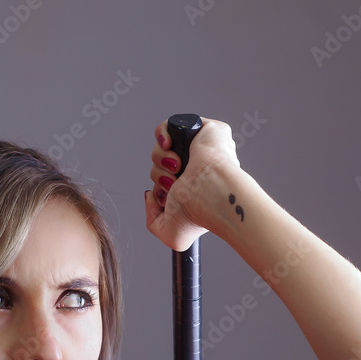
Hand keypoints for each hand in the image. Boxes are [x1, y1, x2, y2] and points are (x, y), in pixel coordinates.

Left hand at [145, 117, 240, 251]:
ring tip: (178, 167)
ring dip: (161, 159)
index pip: (164, 183)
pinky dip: (162, 135)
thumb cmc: (199, 213)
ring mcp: (201, 150)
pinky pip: (170, 125)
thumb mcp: (170, 234)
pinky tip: (168, 145)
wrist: (211, 191)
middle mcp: (197, 170)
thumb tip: (149, 195)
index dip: (160, 189)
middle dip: (159, 175)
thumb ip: (152, 222)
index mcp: (192, 190)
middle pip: (160, 166)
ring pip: (162, 148)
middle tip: (174, 183)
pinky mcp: (205, 130)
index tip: (168, 197)